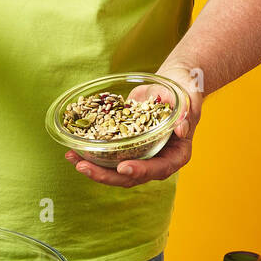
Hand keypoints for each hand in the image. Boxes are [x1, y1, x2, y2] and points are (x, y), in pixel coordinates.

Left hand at [64, 65, 203, 187]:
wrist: (171, 83)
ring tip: (72, 159)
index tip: (123, 168)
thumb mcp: (189, 98)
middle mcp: (156, 160)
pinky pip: (108, 156)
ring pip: (115, 170)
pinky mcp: (125, 147)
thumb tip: (182, 129)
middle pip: (131, 176)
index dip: (141, 171)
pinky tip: (72, 151)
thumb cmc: (184, 91)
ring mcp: (140, 156)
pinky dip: (90, 155)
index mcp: (176, 155)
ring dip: (93, 168)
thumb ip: (187, 113)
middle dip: (106, 175)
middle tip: (84, 167)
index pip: (159, 169)